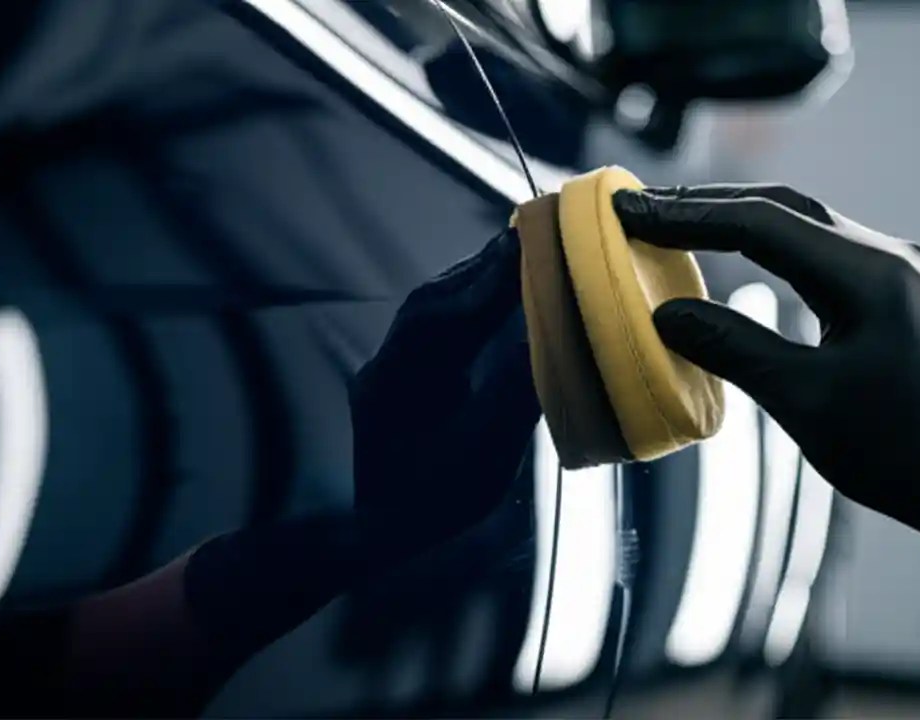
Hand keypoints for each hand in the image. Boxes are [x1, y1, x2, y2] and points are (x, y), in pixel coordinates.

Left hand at [350, 229, 539, 559]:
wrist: (370, 537)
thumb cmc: (434, 501)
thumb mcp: (487, 448)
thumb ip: (516, 388)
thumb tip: (548, 334)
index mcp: (409, 375)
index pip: (459, 308)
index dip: (495, 274)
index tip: (528, 239)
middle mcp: (388, 363)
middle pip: (437, 299)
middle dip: (480, 270)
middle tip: (525, 240)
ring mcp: (382, 373)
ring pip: (425, 313)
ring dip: (466, 287)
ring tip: (507, 266)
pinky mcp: (386, 385)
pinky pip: (422, 333)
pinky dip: (454, 312)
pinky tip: (477, 310)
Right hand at [614, 185, 919, 600]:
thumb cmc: (902, 454)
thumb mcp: (806, 403)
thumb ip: (733, 348)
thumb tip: (666, 314)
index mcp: (868, 275)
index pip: (759, 222)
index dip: (686, 216)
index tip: (627, 212)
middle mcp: (888, 256)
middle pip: (782, 207)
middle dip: (707, 204)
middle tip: (640, 205)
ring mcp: (899, 270)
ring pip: (805, 223)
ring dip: (739, 219)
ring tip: (676, 222)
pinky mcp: (900, 293)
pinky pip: (824, 250)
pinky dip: (772, 245)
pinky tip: (738, 254)